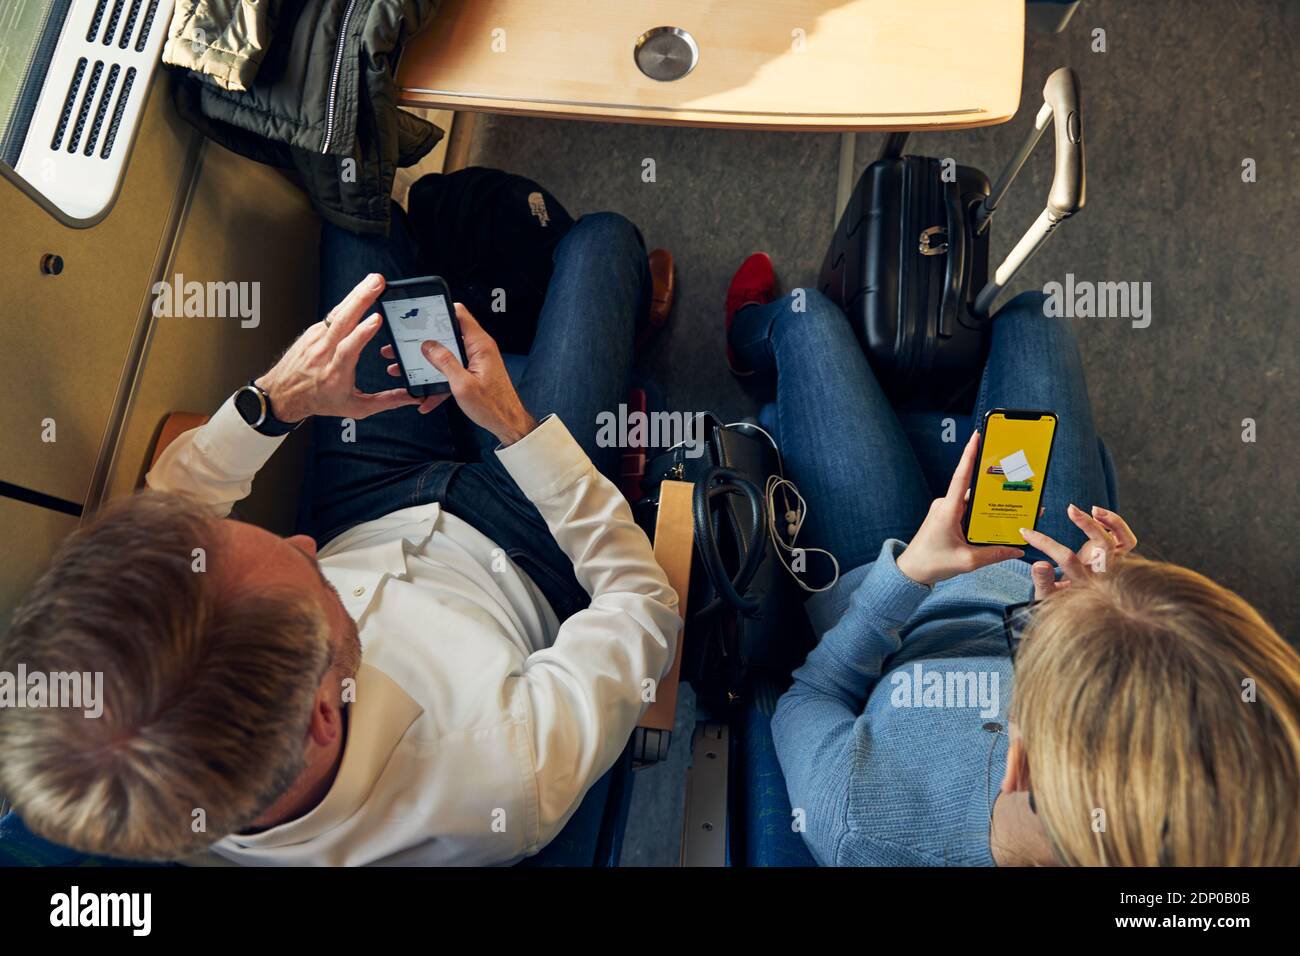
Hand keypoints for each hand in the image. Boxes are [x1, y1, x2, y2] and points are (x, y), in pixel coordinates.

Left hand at [255, 273, 420, 422]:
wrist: (284, 393)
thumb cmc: (319, 400)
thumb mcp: (354, 408)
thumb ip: (385, 401)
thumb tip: (411, 397)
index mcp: (335, 373)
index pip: (348, 349)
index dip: (362, 333)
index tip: (377, 318)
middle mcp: (324, 352)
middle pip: (342, 321)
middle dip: (361, 300)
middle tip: (377, 284)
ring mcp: (317, 339)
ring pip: (338, 312)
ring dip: (356, 294)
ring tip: (374, 280)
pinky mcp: (315, 330)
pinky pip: (334, 313)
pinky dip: (349, 301)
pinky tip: (362, 290)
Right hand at [382, 303, 536, 444]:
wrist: (508, 424)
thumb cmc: (493, 406)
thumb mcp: (463, 384)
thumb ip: (445, 362)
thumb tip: (428, 345)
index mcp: (480, 344)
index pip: (459, 314)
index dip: (439, 311)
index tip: (420, 316)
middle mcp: (478, 348)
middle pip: (448, 334)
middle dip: (425, 340)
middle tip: (404, 343)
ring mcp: (475, 360)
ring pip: (447, 354)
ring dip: (427, 362)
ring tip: (405, 368)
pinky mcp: (473, 372)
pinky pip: (452, 371)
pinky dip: (439, 381)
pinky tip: (425, 398)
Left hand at [896, 430, 1026, 585]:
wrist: (911, 571)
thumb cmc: (933, 562)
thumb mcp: (967, 561)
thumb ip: (994, 554)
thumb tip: (1017, 549)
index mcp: (947, 510)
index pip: (961, 476)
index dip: (969, 455)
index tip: (977, 436)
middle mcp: (946, 505)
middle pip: (974, 489)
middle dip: (995, 483)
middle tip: (1016, 475)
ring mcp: (946, 510)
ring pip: (973, 501)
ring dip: (990, 502)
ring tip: (1014, 502)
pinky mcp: (948, 517)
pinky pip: (968, 511)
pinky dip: (982, 513)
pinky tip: (998, 519)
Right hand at [1020, 504, 1137, 598]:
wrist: (1084, 611)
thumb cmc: (1063, 602)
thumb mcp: (1047, 596)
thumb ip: (1043, 581)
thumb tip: (1039, 565)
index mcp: (1083, 584)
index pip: (1066, 558)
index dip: (1045, 543)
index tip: (1027, 533)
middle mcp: (1103, 575)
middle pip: (1105, 545)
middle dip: (1088, 524)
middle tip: (1070, 509)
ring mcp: (1113, 565)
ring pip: (1124, 540)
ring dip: (1112, 521)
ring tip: (1093, 509)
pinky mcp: (1118, 558)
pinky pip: (1126, 540)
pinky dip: (1117, 525)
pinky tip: (1099, 515)